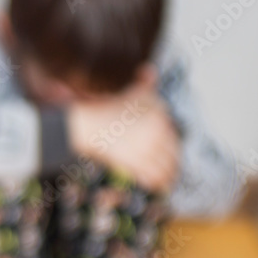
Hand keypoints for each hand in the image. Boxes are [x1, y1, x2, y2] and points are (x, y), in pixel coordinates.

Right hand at [67, 70, 178, 192]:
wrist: (85, 126)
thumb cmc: (105, 110)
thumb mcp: (128, 93)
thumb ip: (144, 82)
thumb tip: (149, 70)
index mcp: (158, 112)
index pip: (172, 132)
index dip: (170, 144)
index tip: (171, 152)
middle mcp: (156, 128)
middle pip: (172, 150)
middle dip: (173, 161)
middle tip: (173, 169)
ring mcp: (146, 146)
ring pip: (166, 165)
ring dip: (168, 175)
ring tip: (168, 181)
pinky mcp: (137, 163)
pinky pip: (154, 176)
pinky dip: (158, 183)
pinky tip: (158, 186)